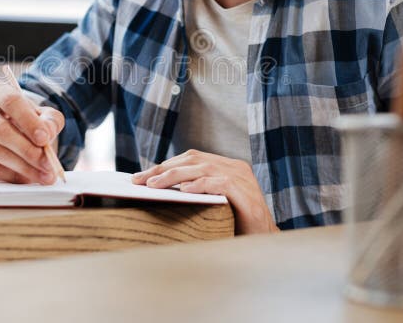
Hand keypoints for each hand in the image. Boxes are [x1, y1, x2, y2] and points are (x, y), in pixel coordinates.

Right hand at [0, 77, 63, 184]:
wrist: (8, 135)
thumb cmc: (25, 122)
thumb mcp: (43, 116)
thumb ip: (50, 120)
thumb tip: (47, 131)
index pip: (11, 102)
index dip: (28, 121)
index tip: (44, 138)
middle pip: (1, 130)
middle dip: (28, 150)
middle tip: (47, 163)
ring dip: (24, 166)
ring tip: (43, 175)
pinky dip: (11, 175)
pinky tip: (26, 178)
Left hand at [131, 149, 277, 234]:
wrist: (263, 243)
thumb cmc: (234, 225)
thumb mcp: (212, 204)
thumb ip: (194, 192)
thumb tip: (156, 189)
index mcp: (226, 166)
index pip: (190, 159)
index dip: (165, 165)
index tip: (141, 176)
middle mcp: (234, 167)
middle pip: (193, 160)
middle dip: (163, 169)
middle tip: (139, 180)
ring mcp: (242, 178)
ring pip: (202, 168)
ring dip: (174, 176)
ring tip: (153, 185)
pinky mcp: (246, 193)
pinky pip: (220, 184)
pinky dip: (200, 185)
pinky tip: (184, 191)